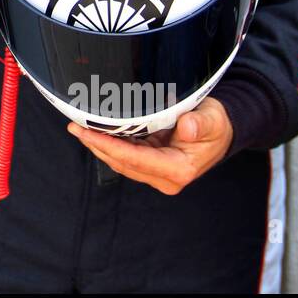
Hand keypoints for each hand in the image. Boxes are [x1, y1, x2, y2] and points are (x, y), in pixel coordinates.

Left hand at [66, 97, 232, 194]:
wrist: (222, 130)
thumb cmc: (218, 123)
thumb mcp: (213, 119)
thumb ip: (200, 124)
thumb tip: (187, 128)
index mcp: (178, 170)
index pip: (135, 159)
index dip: (108, 146)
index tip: (86, 133)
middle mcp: (165, 177)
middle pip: (123, 163)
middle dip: (96, 145)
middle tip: (74, 126)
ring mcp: (156, 172)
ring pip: (121, 161)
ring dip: (99, 145)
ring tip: (79, 126)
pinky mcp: (151, 164)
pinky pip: (126, 155)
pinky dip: (110, 143)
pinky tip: (95, 130)